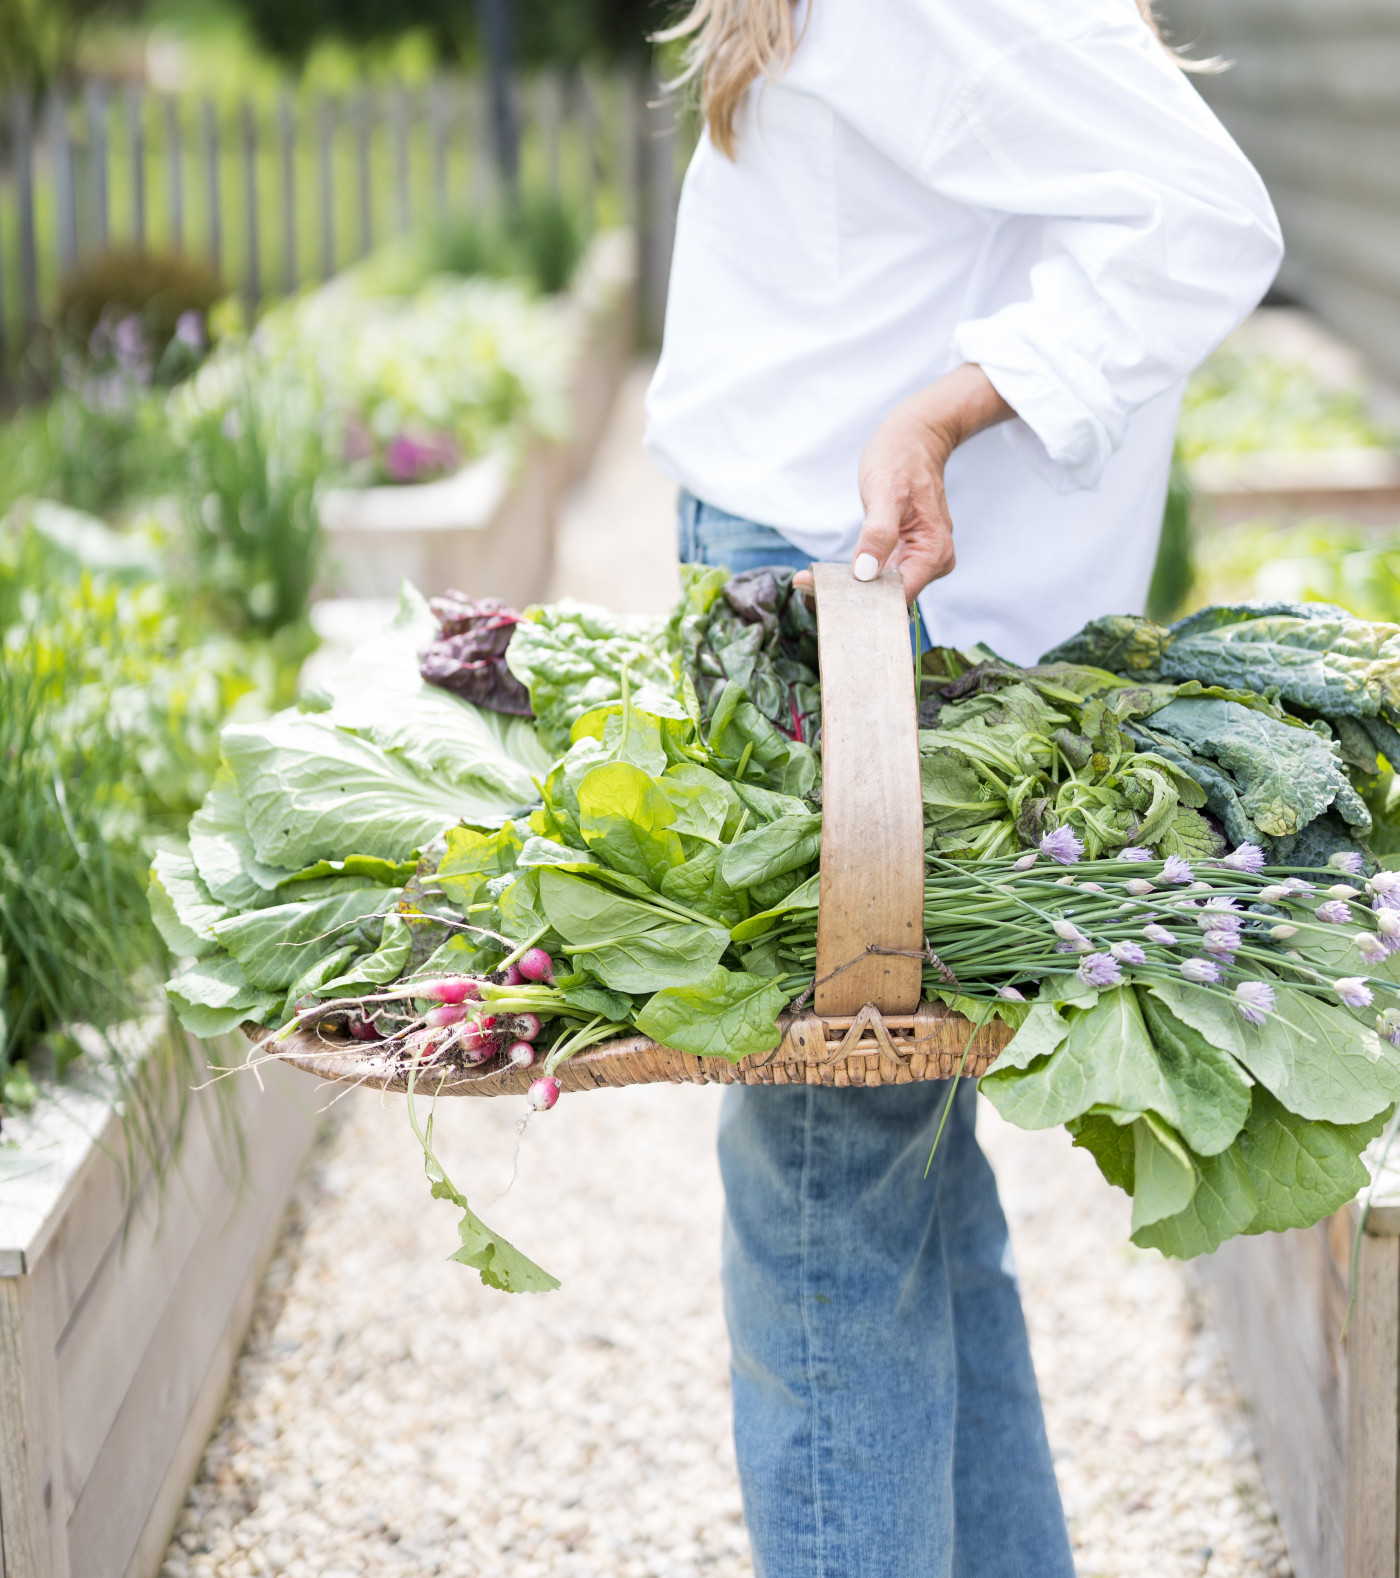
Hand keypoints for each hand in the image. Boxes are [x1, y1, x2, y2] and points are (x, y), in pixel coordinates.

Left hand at [794, 364, 1012, 603]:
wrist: (915, 439)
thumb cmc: (901, 460)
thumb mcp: (885, 493)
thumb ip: (878, 534)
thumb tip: (865, 573)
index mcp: (933, 553)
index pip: (896, 597)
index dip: (861, 603)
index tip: (823, 598)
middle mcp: (932, 563)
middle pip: (888, 598)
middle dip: (850, 598)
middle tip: (807, 588)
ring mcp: (920, 560)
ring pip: (881, 590)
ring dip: (849, 590)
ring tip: (811, 583)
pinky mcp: (906, 555)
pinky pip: (880, 576)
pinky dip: (856, 578)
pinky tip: (829, 576)